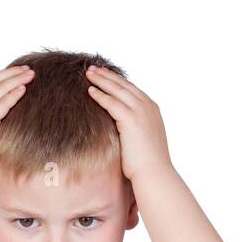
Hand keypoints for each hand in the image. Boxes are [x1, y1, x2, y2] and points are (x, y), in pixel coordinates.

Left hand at [85, 65, 173, 181]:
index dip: (117, 80)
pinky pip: (112, 103)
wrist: (154, 173)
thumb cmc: (146, 162)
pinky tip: (90, 90)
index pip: (131, 89)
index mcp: (152, 110)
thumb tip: (119, 127)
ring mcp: (141, 112)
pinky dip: (101, 95)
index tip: (104, 74)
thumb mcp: (142, 138)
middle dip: (107, 76)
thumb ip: (133, 127)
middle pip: (124, 86)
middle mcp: (148, 107)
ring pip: (118, 90)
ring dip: (102, 80)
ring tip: (88, 73)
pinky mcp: (132, 120)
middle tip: (92, 68)